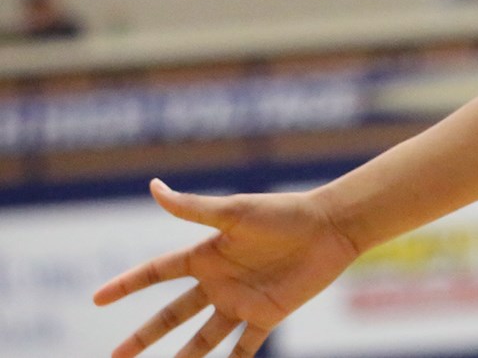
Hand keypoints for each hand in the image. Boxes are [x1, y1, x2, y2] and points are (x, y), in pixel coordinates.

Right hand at [93, 179, 361, 357]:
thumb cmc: (284, 213)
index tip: (96, 299)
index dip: (126, 285)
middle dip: (143, 337)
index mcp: (206, 255)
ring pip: (202, 339)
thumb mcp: (235, 212)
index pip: (156, 273)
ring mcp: (240, 301)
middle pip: (171, 315)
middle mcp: (218, 282)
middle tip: (115, 357)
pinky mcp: (267, 315)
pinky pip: (243, 347)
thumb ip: (193, 209)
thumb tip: (154, 187)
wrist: (332, 227)